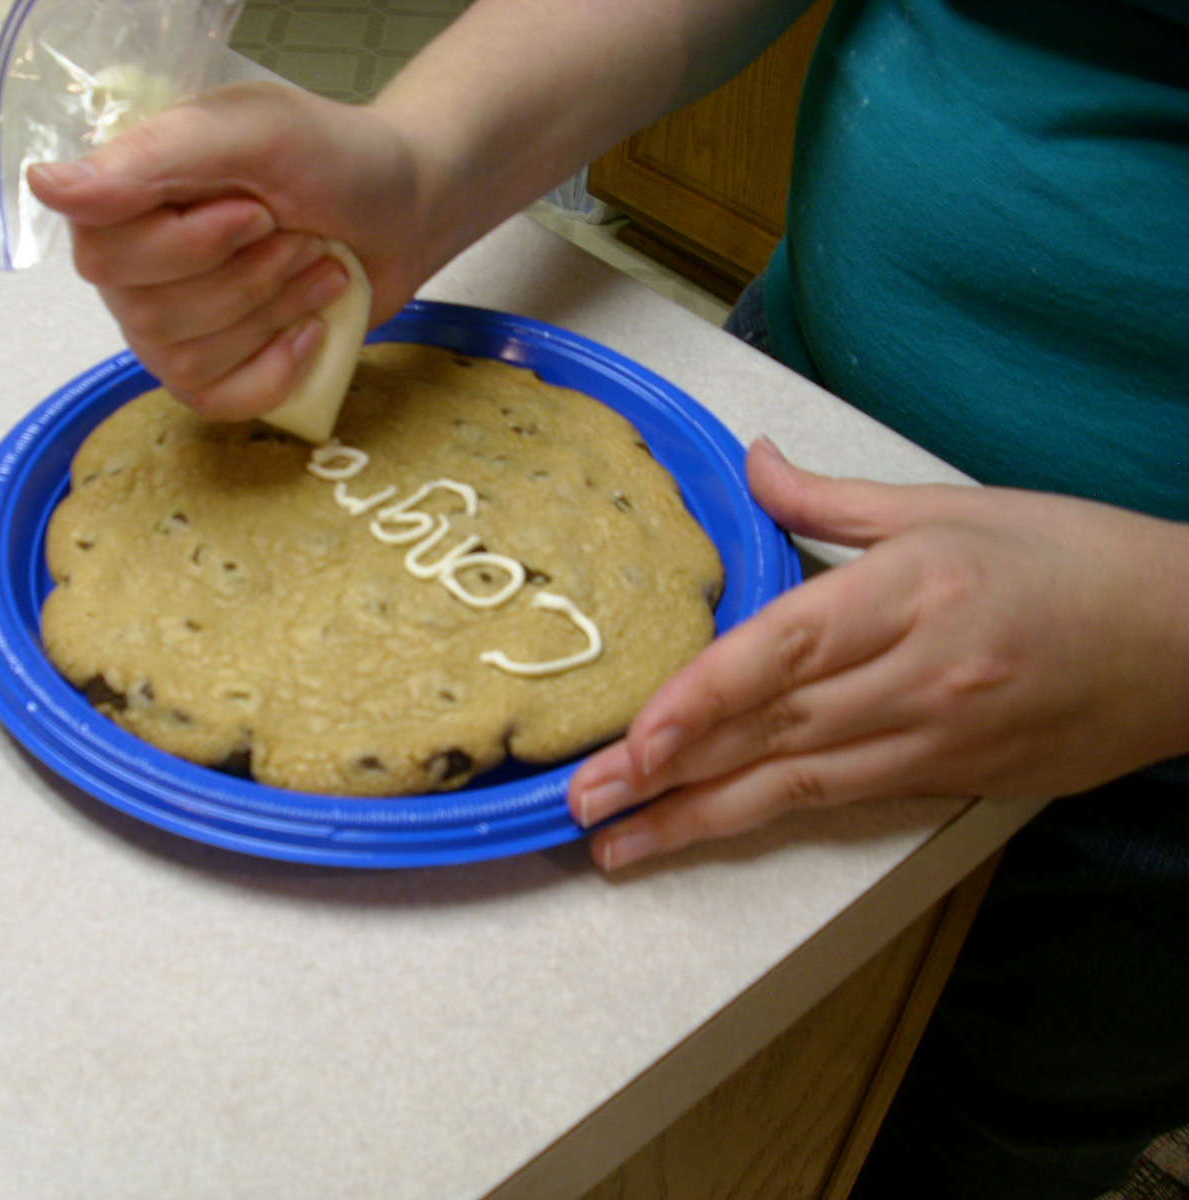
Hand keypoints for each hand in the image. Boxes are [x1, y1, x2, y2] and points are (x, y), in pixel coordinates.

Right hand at [26, 82, 434, 419]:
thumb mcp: (253, 130)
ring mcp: (168, 326)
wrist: (403, 210)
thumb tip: (46, 187)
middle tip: (298, 234)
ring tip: (317, 267)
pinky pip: (214, 400)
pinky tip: (309, 331)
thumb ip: (152, 156)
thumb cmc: (330, 159)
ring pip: (184, 358)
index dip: (188, 245)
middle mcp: (132, 266)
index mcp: (126, 197)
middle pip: (147, 312)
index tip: (255, 210)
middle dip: (247, 277)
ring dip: (271, 312)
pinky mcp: (214, 371)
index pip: (103, 250)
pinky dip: (274, 371)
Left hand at [568, 439, 1188, 871]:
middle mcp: (917, 676)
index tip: (635, 738)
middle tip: (580, 806)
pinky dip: (765, 815)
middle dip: (669, 775)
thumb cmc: (1072, 557)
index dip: (701, 699)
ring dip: (699, 818)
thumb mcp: (952, 504)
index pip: (783, 652)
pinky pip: (839, 799)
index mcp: (913, 591)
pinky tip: (708, 829)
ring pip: (794, 785)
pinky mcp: (947, 777)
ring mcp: (933, 738)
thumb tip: (750, 462)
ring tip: (617, 846)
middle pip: (771, 732)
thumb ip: (831, 498)